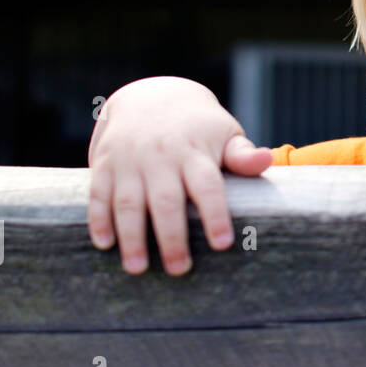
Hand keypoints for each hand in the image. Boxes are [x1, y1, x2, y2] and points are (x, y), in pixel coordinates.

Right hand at [87, 77, 272, 275]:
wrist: (150, 96)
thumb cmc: (198, 127)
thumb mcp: (224, 133)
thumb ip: (242, 155)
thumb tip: (266, 161)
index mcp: (194, 152)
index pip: (207, 185)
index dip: (215, 214)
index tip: (223, 243)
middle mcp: (160, 157)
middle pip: (166, 200)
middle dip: (171, 237)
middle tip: (179, 270)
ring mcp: (130, 161)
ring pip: (128, 201)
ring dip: (131, 237)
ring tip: (138, 269)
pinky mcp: (105, 164)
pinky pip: (98, 193)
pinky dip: (99, 219)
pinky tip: (104, 245)